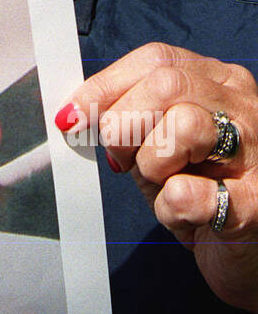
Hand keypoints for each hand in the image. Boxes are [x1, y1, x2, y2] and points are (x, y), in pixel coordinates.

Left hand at [57, 43, 257, 312]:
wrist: (247, 253)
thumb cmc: (200, 191)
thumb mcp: (158, 144)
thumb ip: (126, 118)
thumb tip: (74, 114)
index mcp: (220, 82)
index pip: (156, 60)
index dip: (106, 86)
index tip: (73, 118)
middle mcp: (244, 108)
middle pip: (166, 84)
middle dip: (123, 124)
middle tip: (120, 161)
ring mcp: (255, 154)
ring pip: (184, 125)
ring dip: (152, 163)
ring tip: (163, 184)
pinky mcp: (255, 204)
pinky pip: (189, 193)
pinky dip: (169, 208)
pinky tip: (183, 215)